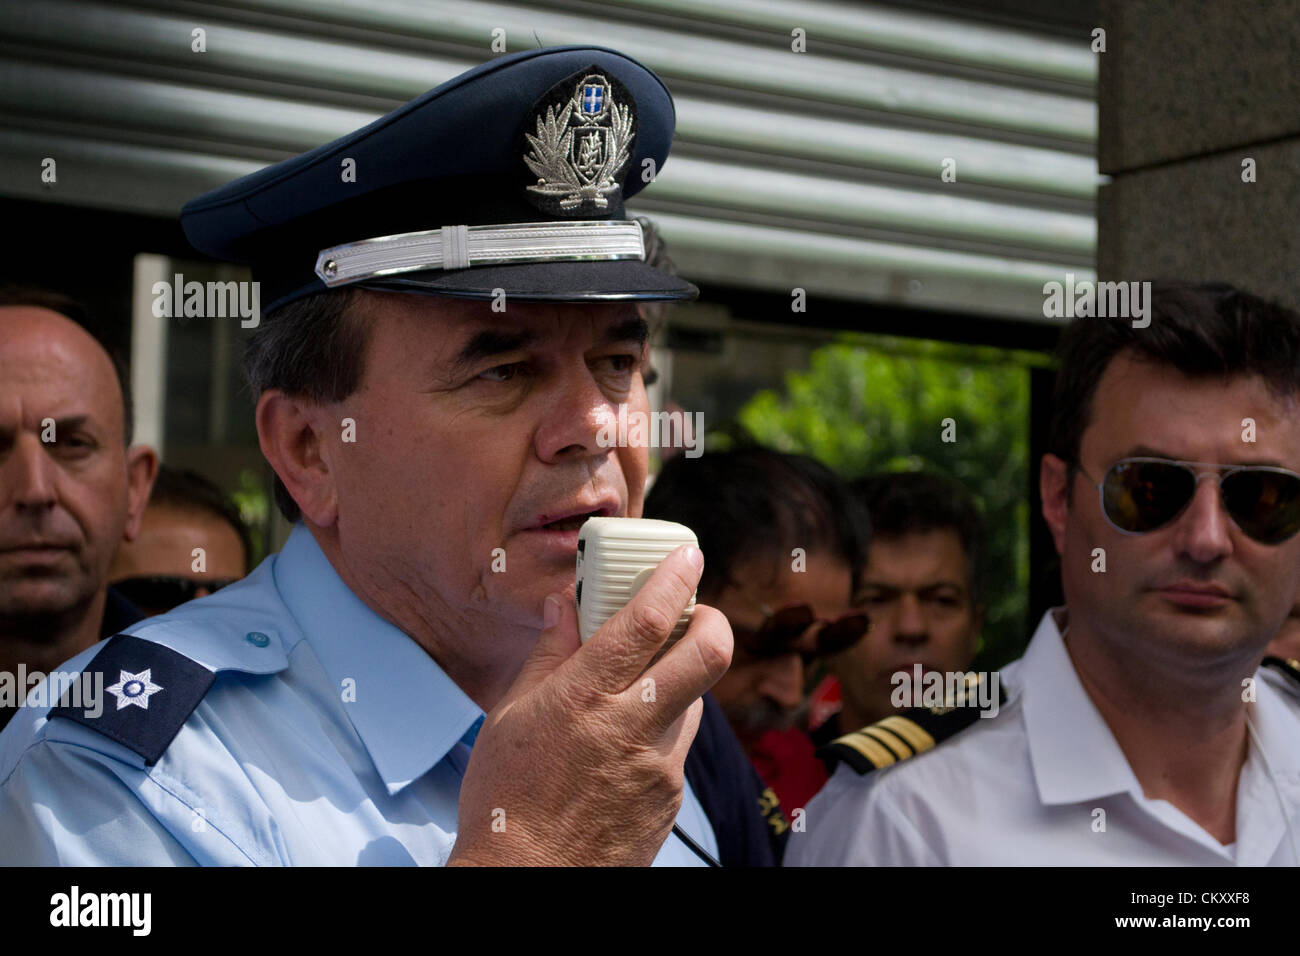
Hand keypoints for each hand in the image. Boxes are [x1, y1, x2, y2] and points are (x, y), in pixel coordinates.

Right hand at [447, 545, 731, 865]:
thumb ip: (548, 654)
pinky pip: (678, 745)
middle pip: (709, 655)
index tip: (688, 556)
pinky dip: (662, 728)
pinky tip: (625, 741)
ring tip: (643, 686)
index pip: (646, 621)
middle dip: (714, 621)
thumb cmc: (506, 799)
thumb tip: (565, 604)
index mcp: (583, 698)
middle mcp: (630, 727)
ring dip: (680, 681)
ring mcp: (658, 765)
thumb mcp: (510, 715)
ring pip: (695, 700)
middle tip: (698, 614)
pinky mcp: (670, 797)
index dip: (675, 579)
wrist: (528, 882)